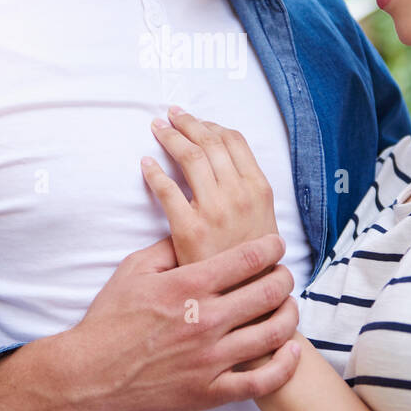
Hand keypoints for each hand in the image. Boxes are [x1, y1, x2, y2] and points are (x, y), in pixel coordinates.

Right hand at [66, 234, 300, 410]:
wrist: (89, 372)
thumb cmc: (110, 319)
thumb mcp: (133, 269)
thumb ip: (168, 247)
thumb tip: (193, 230)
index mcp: (188, 285)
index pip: (248, 259)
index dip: (271, 248)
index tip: (276, 245)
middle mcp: (205, 320)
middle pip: (269, 292)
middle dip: (284, 278)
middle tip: (284, 275)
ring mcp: (210, 359)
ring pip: (273, 333)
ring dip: (290, 316)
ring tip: (288, 308)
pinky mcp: (210, 392)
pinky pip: (262, 382)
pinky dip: (284, 366)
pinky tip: (290, 352)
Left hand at [141, 105, 278, 265]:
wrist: (248, 295)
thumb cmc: (253, 259)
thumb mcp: (265, 219)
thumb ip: (248, 189)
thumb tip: (224, 159)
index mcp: (259, 188)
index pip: (233, 140)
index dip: (211, 125)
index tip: (196, 121)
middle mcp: (239, 194)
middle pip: (209, 142)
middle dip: (188, 123)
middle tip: (172, 114)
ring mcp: (215, 211)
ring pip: (189, 157)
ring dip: (171, 136)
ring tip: (157, 128)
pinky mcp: (190, 229)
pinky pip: (167, 191)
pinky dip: (154, 172)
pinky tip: (145, 164)